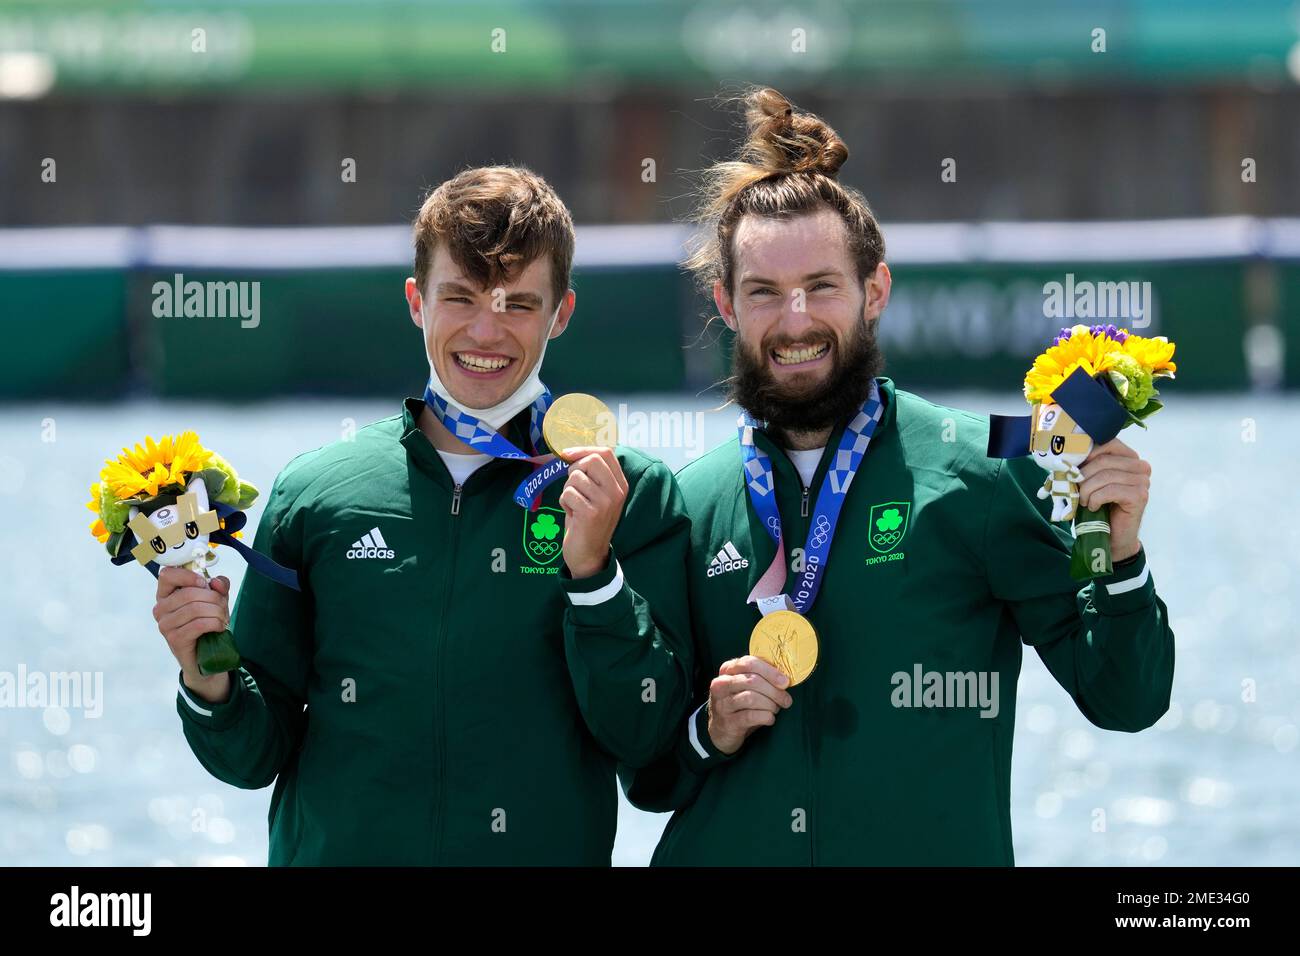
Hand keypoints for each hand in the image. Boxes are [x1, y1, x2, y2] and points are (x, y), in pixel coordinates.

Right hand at [154, 566, 231, 703]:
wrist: (205, 655)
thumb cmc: (206, 622)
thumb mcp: (216, 599)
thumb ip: (218, 586)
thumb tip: (216, 582)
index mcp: (166, 594)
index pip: (167, 574)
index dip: (188, 575)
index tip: (204, 583)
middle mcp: (160, 608)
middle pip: (189, 593)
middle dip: (214, 598)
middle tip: (223, 608)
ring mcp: (165, 625)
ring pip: (196, 608)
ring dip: (217, 612)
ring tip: (223, 619)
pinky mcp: (174, 639)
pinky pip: (198, 625)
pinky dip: (215, 623)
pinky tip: (219, 627)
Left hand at [558, 446, 627, 578]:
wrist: (589, 554)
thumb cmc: (588, 521)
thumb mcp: (597, 495)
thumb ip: (592, 474)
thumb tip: (570, 451)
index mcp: (621, 485)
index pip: (606, 453)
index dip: (584, 449)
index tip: (568, 454)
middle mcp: (617, 492)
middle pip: (591, 460)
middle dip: (574, 470)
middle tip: (574, 487)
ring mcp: (605, 502)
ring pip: (575, 478)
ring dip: (568, 490)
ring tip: (575, 505)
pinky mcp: (590, 513)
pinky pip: (567, 494)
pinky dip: (564, 503)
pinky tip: (572, 514)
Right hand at [707, 656, 792, 754]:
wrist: (722, 729)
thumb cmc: (739, 703)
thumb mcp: (745, 685)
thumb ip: (760, 676)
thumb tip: (785, 679)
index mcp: (727, 670)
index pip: (749, 663)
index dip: (770, 672)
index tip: (785, 682)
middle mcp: (721, 684)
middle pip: (752, 681)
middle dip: (774, 691)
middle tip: (786, 700)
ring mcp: (722, 704)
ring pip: (752, 698)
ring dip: (770, 704)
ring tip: (775, 709)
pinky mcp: (728, 722)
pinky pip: (751, 716)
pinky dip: (766, 717)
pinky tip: (770, 719)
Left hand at [1077, 437, 1150, 561]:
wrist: (1109, 537)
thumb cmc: (1097, 507)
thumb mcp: (1088, 482)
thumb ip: (1084, 466)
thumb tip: (1063, 456)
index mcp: (1129, 458)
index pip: (1108, 443)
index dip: (1087, 453)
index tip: (1073, 468)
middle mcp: (1140, 467)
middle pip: (1104, 460)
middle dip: (1083, 475)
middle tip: (1074, 490)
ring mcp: (1142, 481)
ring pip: (1106, 476)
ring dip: (1087, 490)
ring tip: (1084, 501)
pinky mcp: (1140, 496)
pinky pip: (1110, 490)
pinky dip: (1096, 499)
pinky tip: (1094, 507)